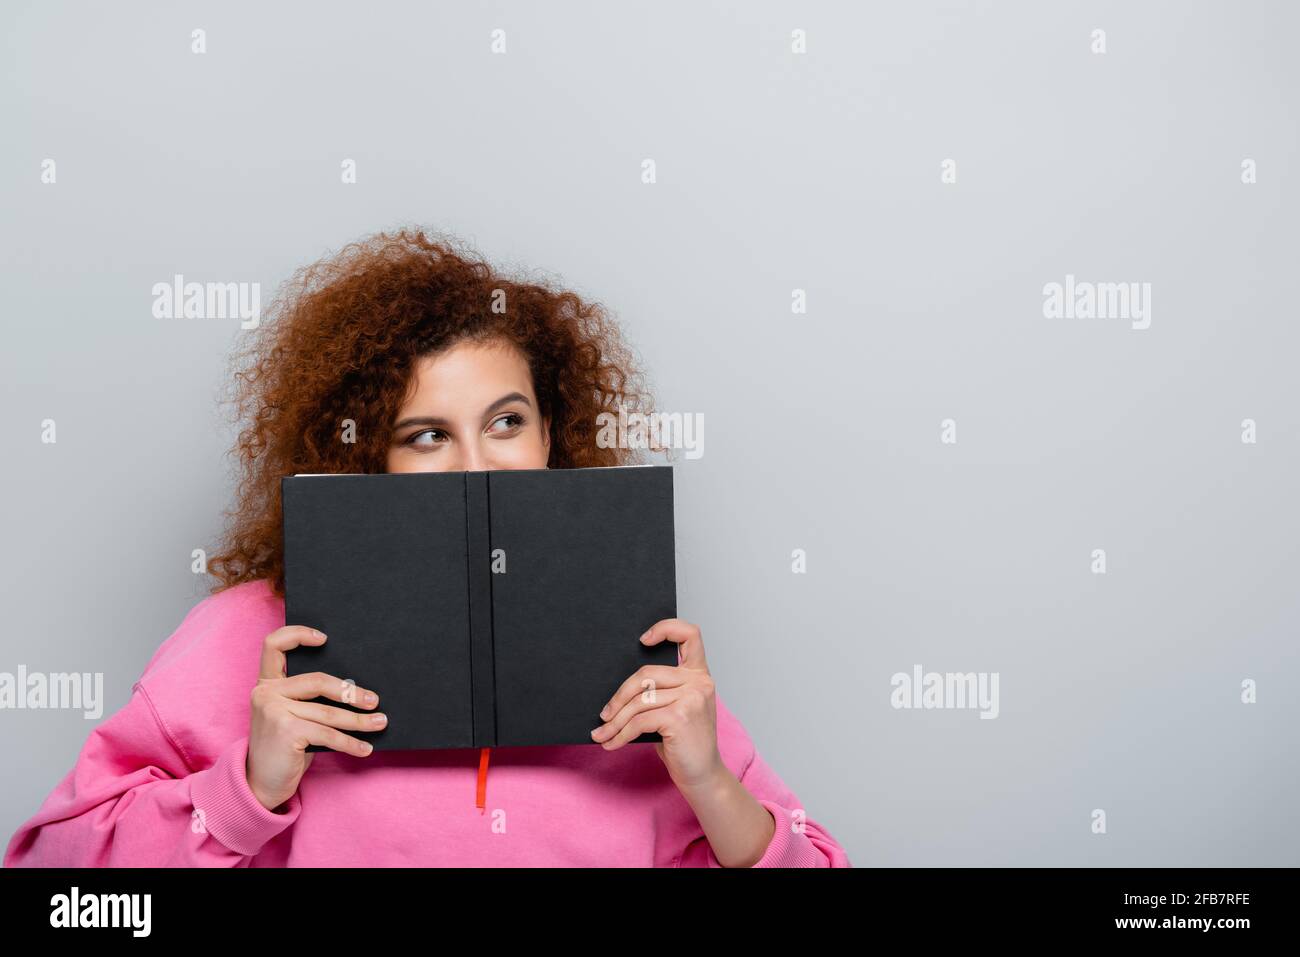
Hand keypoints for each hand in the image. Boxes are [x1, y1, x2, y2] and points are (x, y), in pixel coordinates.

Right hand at [245, 625, 385, 811]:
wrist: (259, 785)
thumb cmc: (284, 747)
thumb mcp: (291, 717)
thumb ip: (309, 700)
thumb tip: (355, 691)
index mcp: (266, 684)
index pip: (273, 645)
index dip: (297, 634)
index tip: (325, 639)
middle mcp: (266, 693)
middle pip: (317, 681)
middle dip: (350, 692)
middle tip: (374, 700)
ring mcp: (273, 711)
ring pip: (328, 712)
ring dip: (359, 720)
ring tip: (380, 723)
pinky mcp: (285, 731)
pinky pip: (328, 734)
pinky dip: (350, 743)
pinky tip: (365, 748)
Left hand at [591, 618, 723, 791]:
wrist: (703, 776)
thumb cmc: (685, 743)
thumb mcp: (675, 710)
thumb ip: (659, 692)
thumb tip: (618, 690)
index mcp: (699, 675)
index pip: (690, 634)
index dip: (666, 628)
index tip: (643, 640)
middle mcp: (699, 682)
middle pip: (646, 673)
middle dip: (619, 696)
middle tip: (604, 714)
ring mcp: (692, 698)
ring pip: (638, 701)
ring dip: (615, 721)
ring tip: (602, 734)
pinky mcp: (680, 717)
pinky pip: (639, 721)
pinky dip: (620, 734)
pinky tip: (612, 744)